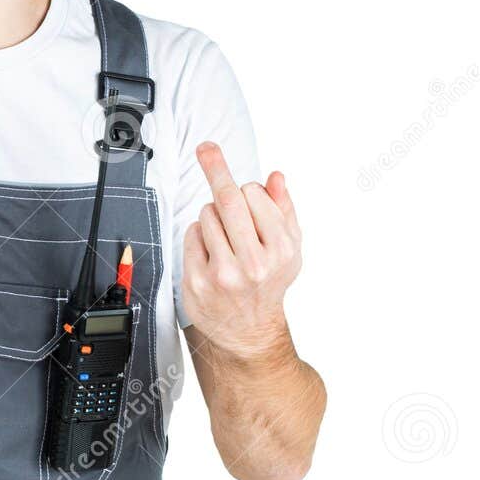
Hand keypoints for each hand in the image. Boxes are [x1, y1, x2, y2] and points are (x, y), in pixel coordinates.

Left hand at [181, 142, 301, 356]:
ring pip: (207, 214)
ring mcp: (224, 274)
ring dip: (212, 216)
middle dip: (215, 167)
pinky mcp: (198, 281)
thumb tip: (275, 176)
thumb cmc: (269, 282)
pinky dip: (199, 235)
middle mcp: (254, 263)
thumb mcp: (289, 247)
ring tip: (225, 237)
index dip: (247, 190)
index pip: (253, 195)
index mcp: (280, 250)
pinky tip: (211, 251)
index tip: (243, 186)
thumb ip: (284, 209)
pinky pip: (191, 235)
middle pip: (228, 199)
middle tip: (206, 148)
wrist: (249, 331)